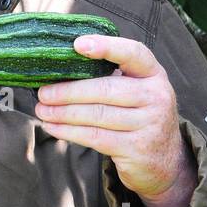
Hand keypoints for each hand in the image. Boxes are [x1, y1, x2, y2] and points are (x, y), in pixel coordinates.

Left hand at [34, 34, 198, 206]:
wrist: (164, 161)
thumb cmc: (138, 117)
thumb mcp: (136, 91)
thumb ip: (110, 77)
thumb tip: (59, 70)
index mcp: (154, 74)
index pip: (133, 53)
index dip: (106, 47)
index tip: (77, 44)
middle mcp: (157, 96)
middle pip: (106, 89)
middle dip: (69, 91)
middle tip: (43, 93)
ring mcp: (150, 123)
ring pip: (97, 114)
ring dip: (63, 112)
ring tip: (42, 110)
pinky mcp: (137, 148)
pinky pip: (96, 136)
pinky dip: (69, 132)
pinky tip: (53, 127)